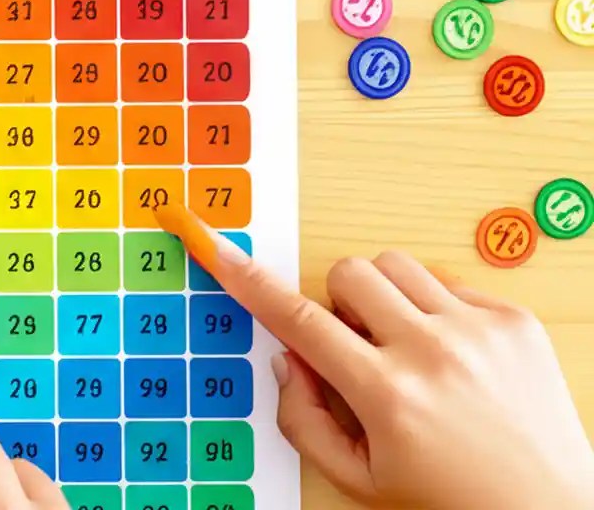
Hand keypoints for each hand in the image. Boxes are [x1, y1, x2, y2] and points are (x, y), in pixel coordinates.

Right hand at [203, 235, 593, 508]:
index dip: (250, 282)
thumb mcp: (359, 480)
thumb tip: (286, 360)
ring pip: (395, 265)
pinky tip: (449, 357)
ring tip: (404, 347)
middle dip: (338, 303)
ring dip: (383, 298)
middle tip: (357, 349)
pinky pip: (448, 282)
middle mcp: (433, 352)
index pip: (299, 321)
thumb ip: (305, 420)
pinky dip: (434, 309)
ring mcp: (479, 329)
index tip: (217, 247)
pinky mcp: (514, 319)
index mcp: (388, 396)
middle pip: (349, 273)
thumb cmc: (451, 501)